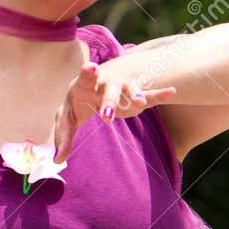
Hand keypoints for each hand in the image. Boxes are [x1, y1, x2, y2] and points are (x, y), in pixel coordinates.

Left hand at [52, 61, 176, 163]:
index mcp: (85, 84)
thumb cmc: (78, 102)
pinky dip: (159, 94)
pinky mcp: (134, 95)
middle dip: (108, 101)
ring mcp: (122, 87)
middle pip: (108, 89)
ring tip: (140, 103)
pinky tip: (171, 92)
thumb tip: (57, 160)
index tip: (91, 68)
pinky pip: (149, 94)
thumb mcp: (67, 117)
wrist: (94, 87)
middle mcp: (105, 82)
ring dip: (135, 95)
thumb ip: (63, 136)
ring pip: (129, 90)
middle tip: (106, 116)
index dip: (88, 73)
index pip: (85, 78)